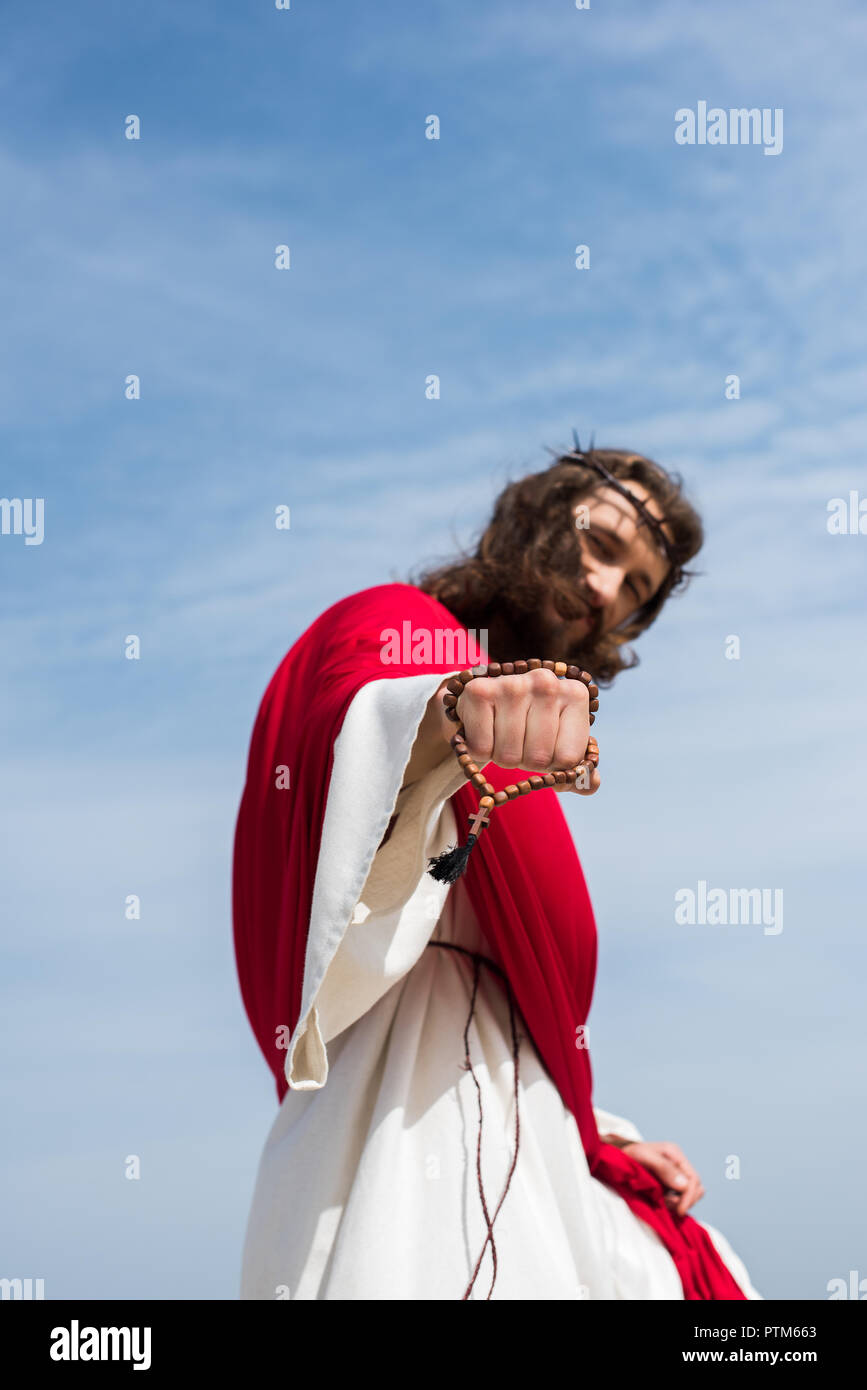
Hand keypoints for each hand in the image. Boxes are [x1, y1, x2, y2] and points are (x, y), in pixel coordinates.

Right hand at [440, 667, 599, 795]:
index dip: (553, 765)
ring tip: (500, 734)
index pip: (569, 759)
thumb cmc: (528, 727)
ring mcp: (512, 684)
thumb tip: (591, 785)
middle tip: (518, 741)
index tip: (545, 747)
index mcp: (575, 694)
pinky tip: (483, 728)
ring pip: (508, 756)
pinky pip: (482, 748)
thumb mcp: (558, 745)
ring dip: (501, 756)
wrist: (484, 704)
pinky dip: (479, 750)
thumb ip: (579, 770)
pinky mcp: (479, 691)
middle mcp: (547, 682)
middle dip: (525, 761)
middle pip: (538, 759)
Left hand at [620, 1141, 704, 1215]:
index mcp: (675, 1154)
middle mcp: (678, 1163)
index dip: (689, 1197)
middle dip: (686, 1201)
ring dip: (680, 1203)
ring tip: (663, 1202)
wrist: (617, 1158)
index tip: (679, 1210)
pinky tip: (662, 1201)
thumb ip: (664, 1169)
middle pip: (696, 1188)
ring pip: (690, 1194)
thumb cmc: (628, 1154)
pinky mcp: (669, 1183)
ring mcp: (674, 1173)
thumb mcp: (644, 1156)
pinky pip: (680, 1197)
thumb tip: (684, 1185)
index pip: (694, 1179)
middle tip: (668, 1205)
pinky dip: (675, 1203)